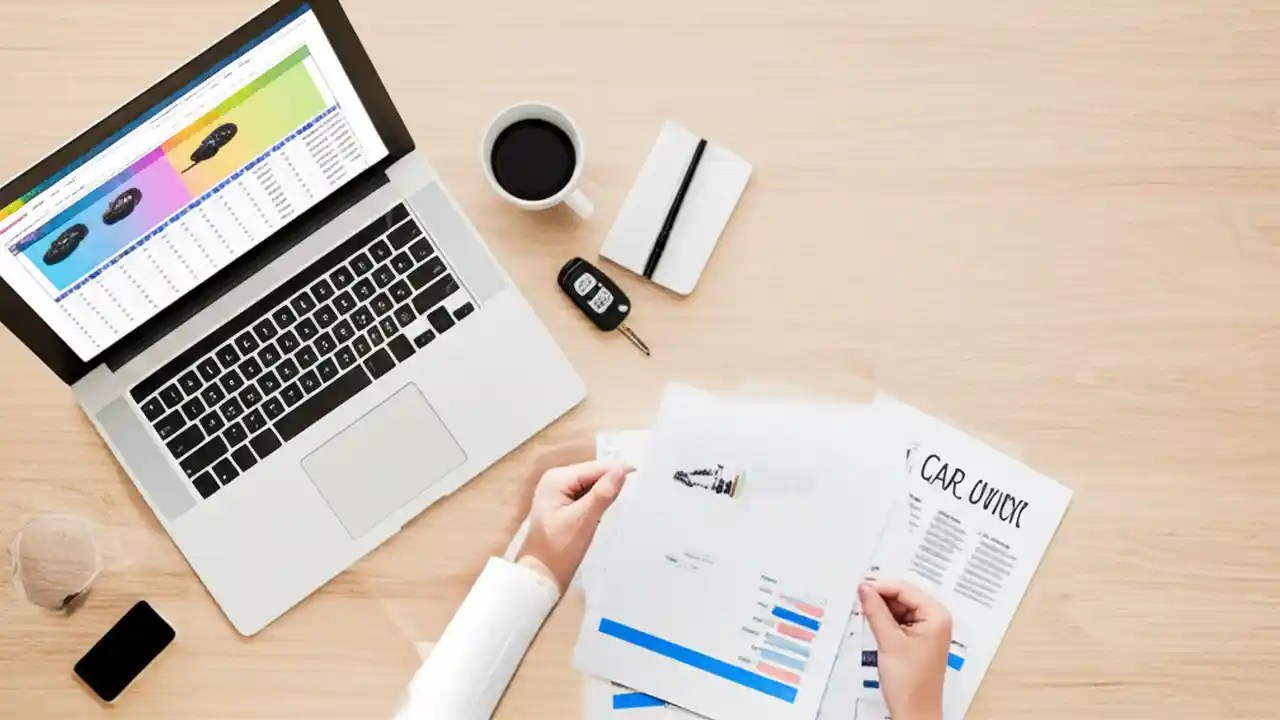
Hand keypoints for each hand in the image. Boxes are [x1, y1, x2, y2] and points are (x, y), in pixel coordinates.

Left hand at [517, 461, 630, 591]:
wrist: (541, 575)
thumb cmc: (556, 552)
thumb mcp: (584, 520)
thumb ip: (603, 494)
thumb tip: (620, 472)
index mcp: (556, 480)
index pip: (595, 468)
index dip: (617, 472)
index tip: (637, 477)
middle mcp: (555, 481)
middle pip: (593, 474)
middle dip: (609, 485)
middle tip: (625, 500)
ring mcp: (557, 493)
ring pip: (591, 486)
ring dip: (603, 496)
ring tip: (609, 511)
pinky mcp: (562, 505)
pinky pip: (586, 496)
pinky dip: (596, 504)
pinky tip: (599, 516)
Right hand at [859, 580, 951, 719]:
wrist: (914, 711)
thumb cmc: (912, 684)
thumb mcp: (889, 641)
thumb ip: (875, 611)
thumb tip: (865, 589)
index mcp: (937, 616)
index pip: (905, 589)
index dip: (881, 587)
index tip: (862, 587)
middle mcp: (936, 620)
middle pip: (904, 596)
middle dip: (881, 597)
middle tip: (860, 598)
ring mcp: (927, 630)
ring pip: (900, 608)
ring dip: (882, 609)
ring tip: (866, 613)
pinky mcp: (918, 639)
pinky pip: (900, 620)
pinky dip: (886, 620)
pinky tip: (875, 624)